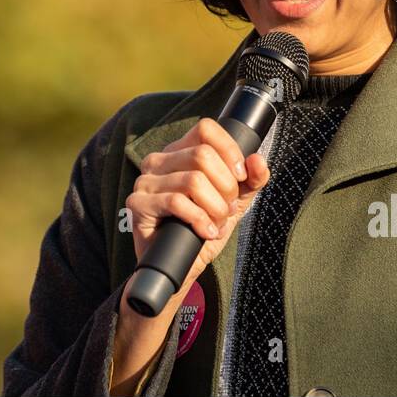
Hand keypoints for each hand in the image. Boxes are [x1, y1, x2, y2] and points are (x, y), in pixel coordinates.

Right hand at [125, 117, 271, 292]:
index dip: (230, 151)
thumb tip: (258, 160)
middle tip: (227, 208)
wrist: (180, 267)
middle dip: (226, 186)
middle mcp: (158, 161)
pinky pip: (176, 202)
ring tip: (216, 223)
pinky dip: (199, 219)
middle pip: (203, 155)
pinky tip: (205, 231)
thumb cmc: (203, 229)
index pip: (206, 129)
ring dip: (215, 207)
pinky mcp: (138, 204)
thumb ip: (250, 181)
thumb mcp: (234, 202)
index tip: (240, 177)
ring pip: (193, 180)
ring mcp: (145, 181)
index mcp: (180, 151)